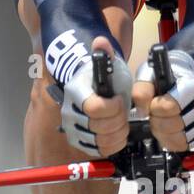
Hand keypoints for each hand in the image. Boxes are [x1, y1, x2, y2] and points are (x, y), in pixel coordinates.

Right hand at [61, 36, 131, 157]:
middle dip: (119, 119)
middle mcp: (69, 113)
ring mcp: (73, 130)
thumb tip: (101, 42)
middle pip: (99, 127)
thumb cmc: (101, 78)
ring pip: (101, 141)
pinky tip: (118, 132)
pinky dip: (114, 144)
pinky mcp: (80, 142)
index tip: (119, 99)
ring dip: (118, 132)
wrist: (92, 90)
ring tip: (122, 121)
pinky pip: (100, 151)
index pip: (94, 108)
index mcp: (75, 92)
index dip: (113, 107)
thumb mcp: (106, 64)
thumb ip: (104, 54)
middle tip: (123, 111)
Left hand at [133, 50, 193, 150]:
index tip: (152, 103)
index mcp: (193, 86)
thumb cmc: (165, 77)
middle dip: (158, 122)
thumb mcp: (149, 75)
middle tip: (154, 114)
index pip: (169, 108)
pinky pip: (184, 145)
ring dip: (163, 133)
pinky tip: (167, 130)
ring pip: (180, 139)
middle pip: (175, 126)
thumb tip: (143, 112)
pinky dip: (171, 141)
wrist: (183, 77)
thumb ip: (142, 91)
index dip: (154, 108)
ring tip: (160, 121)